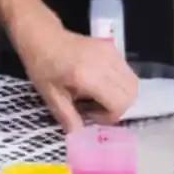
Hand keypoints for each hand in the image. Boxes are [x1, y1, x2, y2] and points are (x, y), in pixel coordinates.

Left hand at [13, 18, 138, 131]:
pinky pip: (126, 72)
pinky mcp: (112, 48)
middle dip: (117, 107)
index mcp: (87, 75)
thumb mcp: (49, 94)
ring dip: (120, 95)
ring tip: (97, 96)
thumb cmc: (41, 64)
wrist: (41, 35)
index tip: (90, 115)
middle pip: (130, 94)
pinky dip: (119, 83)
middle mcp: (104, 62)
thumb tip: (80, 138)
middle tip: (95, 108)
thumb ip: (67, 117)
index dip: (109, 116)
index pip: (119, 102)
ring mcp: (110, 52)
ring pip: (132, 83)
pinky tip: (99, 83)